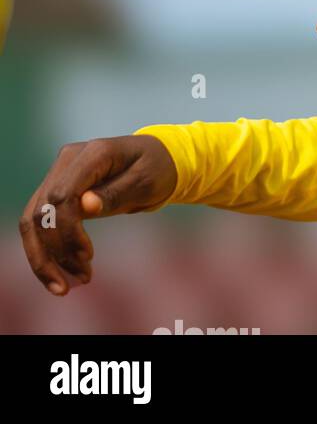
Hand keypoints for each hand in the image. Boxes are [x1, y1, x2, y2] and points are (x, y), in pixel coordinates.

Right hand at [19, 134, 177, 295]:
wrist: (158, 158)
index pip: (63, 195)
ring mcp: (60, 173)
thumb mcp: (146, 181)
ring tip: (65, 287)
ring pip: (33, 220)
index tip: (88, 257)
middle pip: (42, 211)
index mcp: (94, 152)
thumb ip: (116, 193)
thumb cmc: (157, 168)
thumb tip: (85, 206)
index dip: (67, 231)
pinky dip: (45, 251)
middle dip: (54, 252)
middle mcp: (69, 159)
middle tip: (82, 279)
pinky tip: (59, 276)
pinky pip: (40, 223)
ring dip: (44, 258)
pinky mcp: (57, 189)